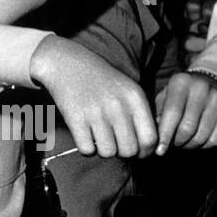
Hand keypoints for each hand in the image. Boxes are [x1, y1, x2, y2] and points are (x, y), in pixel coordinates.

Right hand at [29, 36, 156, 158]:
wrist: (66, 63)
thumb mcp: (127, 89)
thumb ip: (141, 115)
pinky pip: (87, 149)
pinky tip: (86, 134)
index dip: (145, 151)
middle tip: (116, 143)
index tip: (138, 151)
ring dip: (103, 150)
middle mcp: (118, 105)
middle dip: (122, 152)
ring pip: (108, 153)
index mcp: (135, 97)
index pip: (150, 138)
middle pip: (129, 150)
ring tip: (100, 137)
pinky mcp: (75, 118)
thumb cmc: (101, 80)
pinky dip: (86, 147)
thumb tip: (148, 147)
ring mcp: (96, 112)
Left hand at [154, 72, 216, 151]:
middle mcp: (201, 88)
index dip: (165, 135)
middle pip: (187, 129)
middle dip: (178, 142)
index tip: (160, 150)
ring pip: (202, 137)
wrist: (216, 74)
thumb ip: (159, 113)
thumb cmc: (183, 91)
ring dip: (190, 145)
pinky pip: (216, 139)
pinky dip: (205, 145)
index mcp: (181, 83)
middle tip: (174, 142)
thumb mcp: (167, 94)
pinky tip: (199, 139)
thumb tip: (157, 136)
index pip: (172, 113)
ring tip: (185, 141)